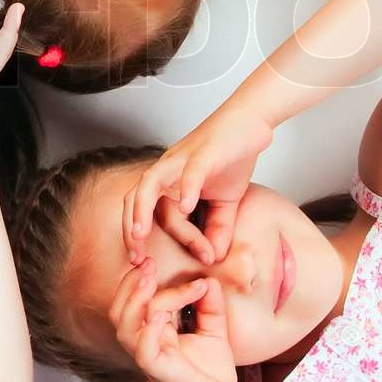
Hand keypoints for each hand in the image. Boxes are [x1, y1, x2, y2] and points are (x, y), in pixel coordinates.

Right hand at [111, 256, 246, 381]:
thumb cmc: (213, 380)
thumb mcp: (213, 334)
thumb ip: (209, 307)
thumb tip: (208, 280)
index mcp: (153, 337)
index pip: (136, 304)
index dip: (144, 281)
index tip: (166, 266)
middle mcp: (146, 348)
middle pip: (119, 312)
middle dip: (130, 285)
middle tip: (147, 263)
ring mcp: (152, 361)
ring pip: (124, 328)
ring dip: (136, 301)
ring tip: (151, 281)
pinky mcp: (164, 374)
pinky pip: (144, 350)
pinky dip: (149, 328)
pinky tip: (164, 314)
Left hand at [123, 105, 272, 264]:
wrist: (250, 121)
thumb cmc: (232, 156)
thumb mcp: (226, 200)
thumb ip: (218, 227)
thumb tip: (217, 257)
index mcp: (169, 183)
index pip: (163, 218)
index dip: (180, 242)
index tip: (197, 260)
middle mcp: (167, 171)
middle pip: (136, 200)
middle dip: (131, 230)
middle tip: (135, 260)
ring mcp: (181, 160)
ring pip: (150, 185)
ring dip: (141, 210)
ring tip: (139, 234)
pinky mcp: (203, 152)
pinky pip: (189, 171)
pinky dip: (185, 189)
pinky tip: (185, 207)